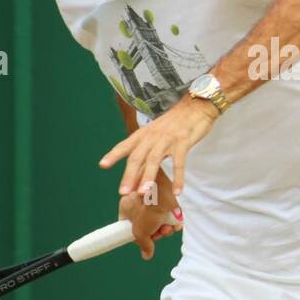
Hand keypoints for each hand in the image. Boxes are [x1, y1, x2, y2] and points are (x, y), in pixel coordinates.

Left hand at [100, 94, 218, 196]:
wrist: (196, 106)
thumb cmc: (175, 122)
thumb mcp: (157, 133)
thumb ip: (147, 151)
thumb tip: (136, 172)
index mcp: (144, 133)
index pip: (126, 144)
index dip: (114, 154)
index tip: (103, 165)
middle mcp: (153, 136)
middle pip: (138, 157)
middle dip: (129, 175)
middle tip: (123, 192)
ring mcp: (168, 139)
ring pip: (155, 160)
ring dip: (148, 177)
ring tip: (143, 193)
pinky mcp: (183, 142)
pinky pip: (179, 163)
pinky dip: (178, 178)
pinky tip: (178, 191)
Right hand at [118, 171, 182, 260]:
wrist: (163, 193)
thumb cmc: (146, 210)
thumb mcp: (139, 232)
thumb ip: (143, 245)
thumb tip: (146, 255)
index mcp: (127, 206)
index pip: (132, 225)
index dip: (140, 235)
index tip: (146, 239)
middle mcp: (140, 203)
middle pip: (149, 225)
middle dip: (156, 233)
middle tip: (160, 233)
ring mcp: (155, 200)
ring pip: (161, 222)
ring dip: (166, 230)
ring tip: (167, 228)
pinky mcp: (169, 199)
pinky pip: (171, 214)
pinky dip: (175, 222)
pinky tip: (175, 225)